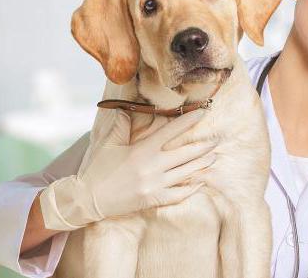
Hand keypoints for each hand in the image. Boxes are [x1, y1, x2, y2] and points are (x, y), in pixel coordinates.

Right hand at [39, 108, 214, 230]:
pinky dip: (191, 188)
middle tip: (218, 139)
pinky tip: (201, 183)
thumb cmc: (99, 169)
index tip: (202, 113)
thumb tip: (126, 107)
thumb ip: (121, 125)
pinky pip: (179, 194)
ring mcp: (155, 185)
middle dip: (204, 145)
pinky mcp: (154, 200)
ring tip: (214, 157)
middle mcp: (153, 166)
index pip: (171, 131)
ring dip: (202, 164)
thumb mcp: (109, 143)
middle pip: (186, 153)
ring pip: (186, 172)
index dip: (188, 121)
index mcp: (143, 150)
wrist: (88, 199)